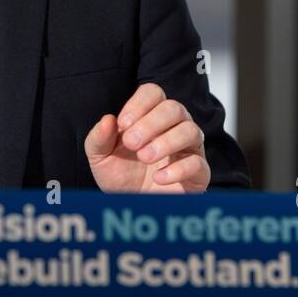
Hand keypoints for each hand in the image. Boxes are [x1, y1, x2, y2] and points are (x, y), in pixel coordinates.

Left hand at [84, 83, 209, 192]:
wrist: (132, 204)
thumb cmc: (120, 175)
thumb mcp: (100, 157)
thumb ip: (99, 138)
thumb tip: (108, 120)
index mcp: (151, 115)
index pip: (153, 92)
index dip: (138, 104)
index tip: (123, 124)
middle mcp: (175, 126)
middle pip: (174, 108)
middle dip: (150, 124)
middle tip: (131, 143)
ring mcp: (190, 148)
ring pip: (190, 130)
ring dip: (165, 142)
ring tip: (144, 157)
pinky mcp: (198, 172)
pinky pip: (197, 163)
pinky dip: (177, 169)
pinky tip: (158, 178)